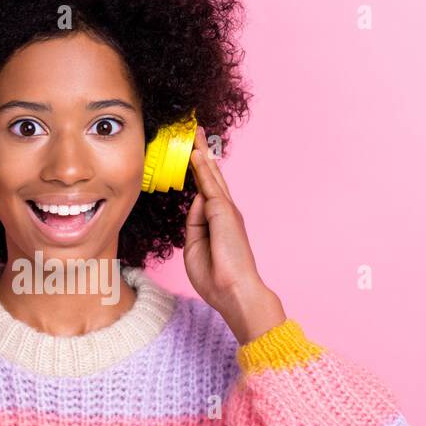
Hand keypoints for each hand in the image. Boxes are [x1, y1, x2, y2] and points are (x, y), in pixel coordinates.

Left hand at [183, 126, 287, 344]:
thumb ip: (195, 223)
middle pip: (211, 178)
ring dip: (203, 154)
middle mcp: (225, 213)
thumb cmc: (216, 277)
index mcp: (217, 223)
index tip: (192, 157)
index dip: (198, 174)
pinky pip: (211, 187)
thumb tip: (197, 201)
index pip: (205, 193)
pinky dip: (203, 169)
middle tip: (196, 134)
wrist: (234, 291)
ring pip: (212, 177)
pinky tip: (196, 154)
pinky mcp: (224, 214)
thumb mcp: (195, 247)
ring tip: (195, 134)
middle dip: (203, 155)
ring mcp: (226, 212)